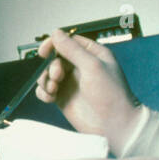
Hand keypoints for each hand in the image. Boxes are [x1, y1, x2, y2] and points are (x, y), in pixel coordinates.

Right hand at [35, 28, 141, 155]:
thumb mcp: (93, 66)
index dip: (54, 44)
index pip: (68, 41)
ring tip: (52, 89)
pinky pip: (46, 90)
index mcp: (93, 54)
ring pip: (47, 74)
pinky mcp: (64, 98)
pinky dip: (43, 92)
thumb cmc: (112, 96)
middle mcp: (81, 67)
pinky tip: (49, 97)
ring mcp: (71, 83)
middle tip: (57, 77)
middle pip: (55, 58)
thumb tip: (56, 33)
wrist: (114, 126)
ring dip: (45, 80)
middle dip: (51, 66)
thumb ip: (72, 49)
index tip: (44, 51)